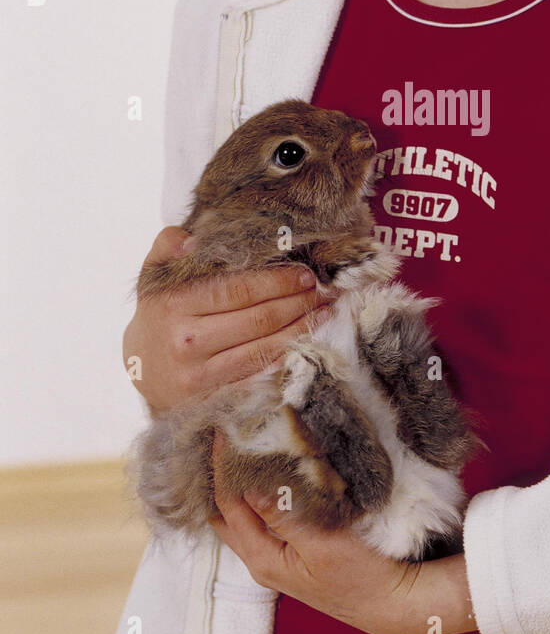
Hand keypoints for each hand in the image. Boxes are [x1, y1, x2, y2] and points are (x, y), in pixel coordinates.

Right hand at [122, 226, 337, 412]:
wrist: (140, 369)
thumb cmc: (159, 314)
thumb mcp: (153, 275)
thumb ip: (168, 246)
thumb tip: (194, 238)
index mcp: (173, 304)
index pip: (237, 290)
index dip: (277, 281)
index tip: (306, 273)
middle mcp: (186, 340)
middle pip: (257, 318)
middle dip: (298, 302)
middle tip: (325, 290)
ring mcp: (199, 373)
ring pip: (263, 347)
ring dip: (301, 328)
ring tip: (325, 311)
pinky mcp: (212, 396)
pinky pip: (258, 372)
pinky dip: (286, 354)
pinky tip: (305, 339)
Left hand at [208, 432, 425, 633]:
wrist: (387, 602)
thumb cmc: (360, 576)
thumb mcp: (322, 544)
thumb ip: (283, 518)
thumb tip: (249, 487)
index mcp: (263, 559)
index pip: (229, 506)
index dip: (222, 469)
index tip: (221, 434)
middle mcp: (261, 561)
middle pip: (225, 514)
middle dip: (220, 478)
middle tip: (224, 440)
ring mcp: (274, 559)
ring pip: (242, 518)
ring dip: (237, 488)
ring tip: (239, 453)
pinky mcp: (289, 554)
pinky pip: (261, 522)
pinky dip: (256, 498)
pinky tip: (265, 479)